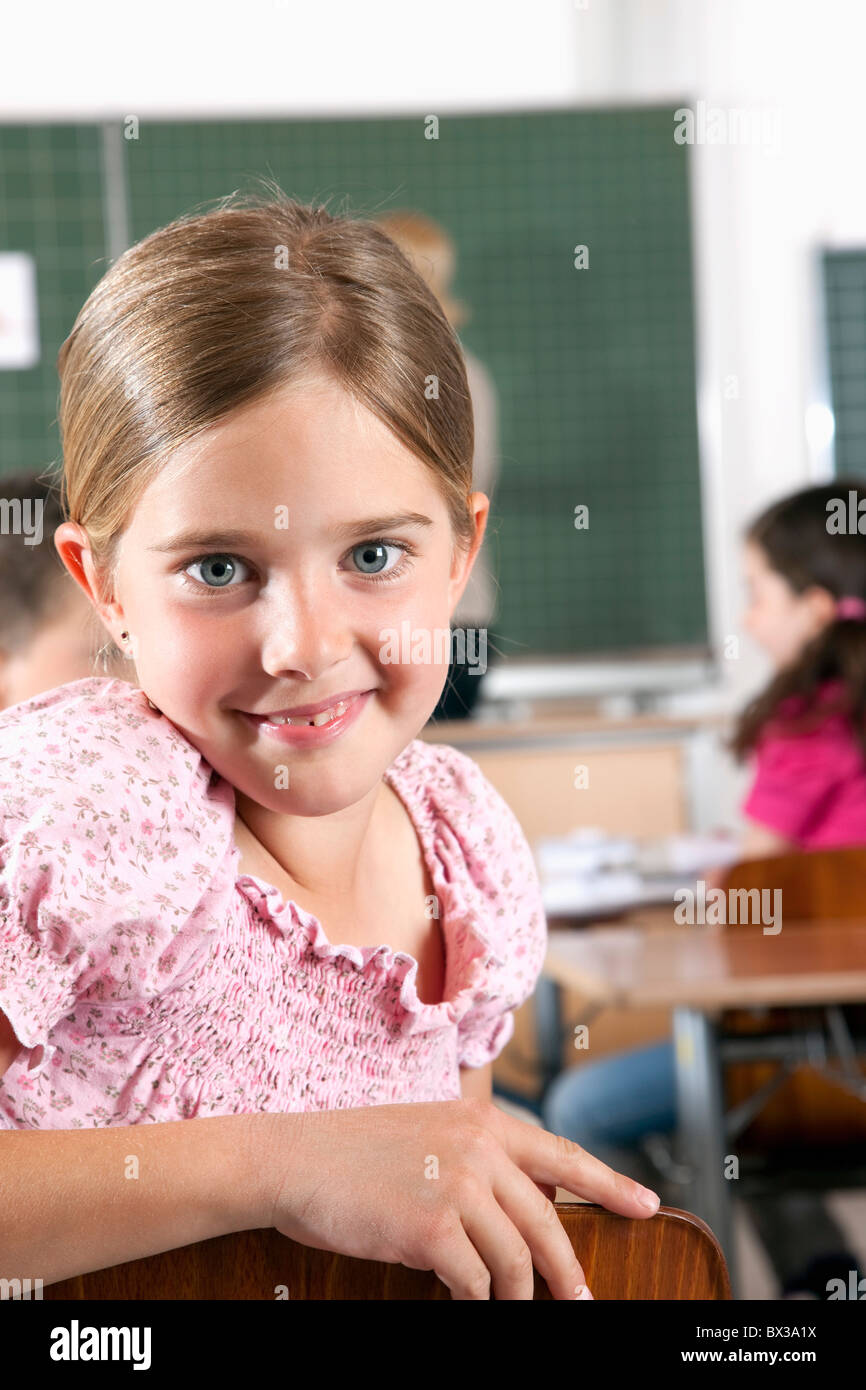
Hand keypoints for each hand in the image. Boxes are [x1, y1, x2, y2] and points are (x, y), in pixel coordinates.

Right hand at [265, 1097, 658, 1299]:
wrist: (295, 1158)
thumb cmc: (357, 1152)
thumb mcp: (430, 1135)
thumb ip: (481, 1159)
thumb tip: (532, 1203)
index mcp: (482, 1122)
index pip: (563, 1156)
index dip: (611, 1183)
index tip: (647, 1205)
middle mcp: (479, 1148)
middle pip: (548, 1223)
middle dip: (568, 1271)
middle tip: (582, 1300)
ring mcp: (458, 1186)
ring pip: (515, 1262)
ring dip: (514, 1296)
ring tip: (506, 1308)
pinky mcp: (431, 1228)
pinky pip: (474, 1282)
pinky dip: (472, 1299)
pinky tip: (460, 1299)